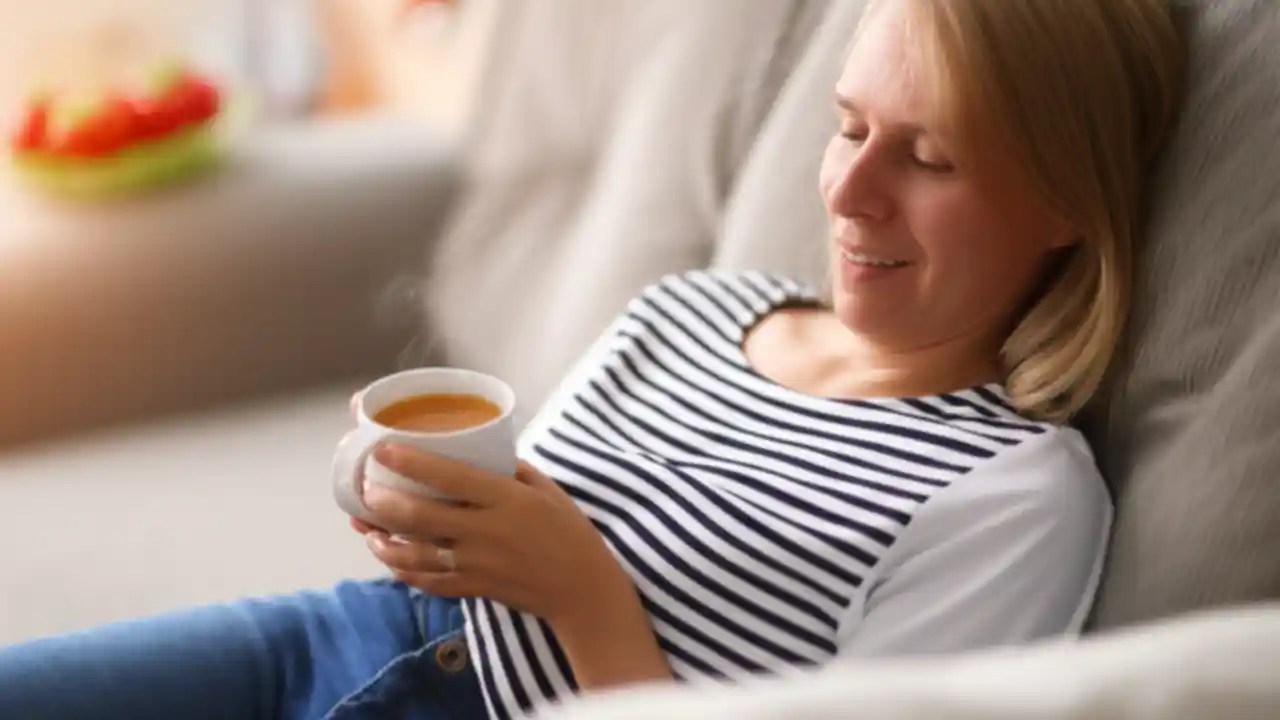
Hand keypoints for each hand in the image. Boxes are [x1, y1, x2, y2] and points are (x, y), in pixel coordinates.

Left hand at [355, 443, 633, 626]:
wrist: (582, 588)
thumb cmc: (567, 530)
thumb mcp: (545, 489)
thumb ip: (509, 470)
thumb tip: (473, 448)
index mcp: (506, 500)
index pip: (451, 478)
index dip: (412, 462)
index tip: (382, 448)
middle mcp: (486, 532)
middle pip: (422, 517)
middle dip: (384, 503)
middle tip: (363, 490)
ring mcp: (477, 564)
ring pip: (416, 554)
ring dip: (384, 542)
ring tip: (365, 528)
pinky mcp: (473, 588)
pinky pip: (428, 582)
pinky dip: (403, 570)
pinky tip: (390, 557)